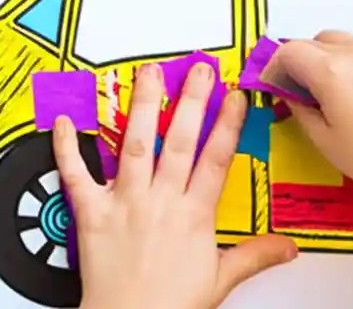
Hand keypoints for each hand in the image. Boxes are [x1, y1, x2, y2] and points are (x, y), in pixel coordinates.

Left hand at [53, 62, 297, 308]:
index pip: (216, 158)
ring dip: (141, 106)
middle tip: (197, 69)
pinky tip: (66, 120)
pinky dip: (66, 147)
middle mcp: (160, 201)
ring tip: (148, 74)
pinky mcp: (91, 213)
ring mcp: (124, 203)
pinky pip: (75, 174)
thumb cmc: (169, 307)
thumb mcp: (220, 280)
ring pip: (135, 144)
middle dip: (191, 100)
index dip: (227, 124)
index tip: (234, 96)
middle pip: (179, 140)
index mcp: (193, 215)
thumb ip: (254, 256)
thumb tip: (286, 248)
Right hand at [267, 31, 352, 206]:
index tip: (274, 88)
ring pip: (342, 42)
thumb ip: (302, 110)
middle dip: (300, 62)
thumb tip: (292, 95)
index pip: (288, 52)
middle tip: (299, 93)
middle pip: (313, 42)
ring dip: (327, 59)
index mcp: (330, 71)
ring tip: (332, 95)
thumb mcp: (326, 142)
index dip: (275, 69)